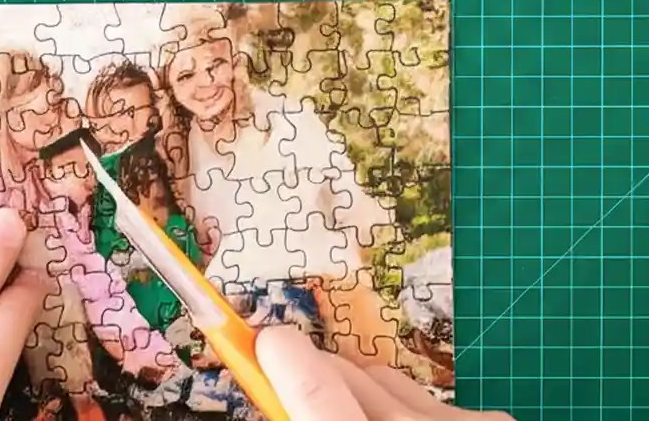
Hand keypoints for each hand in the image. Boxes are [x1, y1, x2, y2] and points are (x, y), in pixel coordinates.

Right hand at [256, 326, 513, 420]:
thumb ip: (307, 417)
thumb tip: (279, 390)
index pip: (310, 385)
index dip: (276, 354)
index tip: (262, 342)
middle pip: (342, 373)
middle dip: (312, 375)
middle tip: (303, 402)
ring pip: (384, 379)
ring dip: (364, 394)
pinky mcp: (494, 420)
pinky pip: (429, 399)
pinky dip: (414, 413)